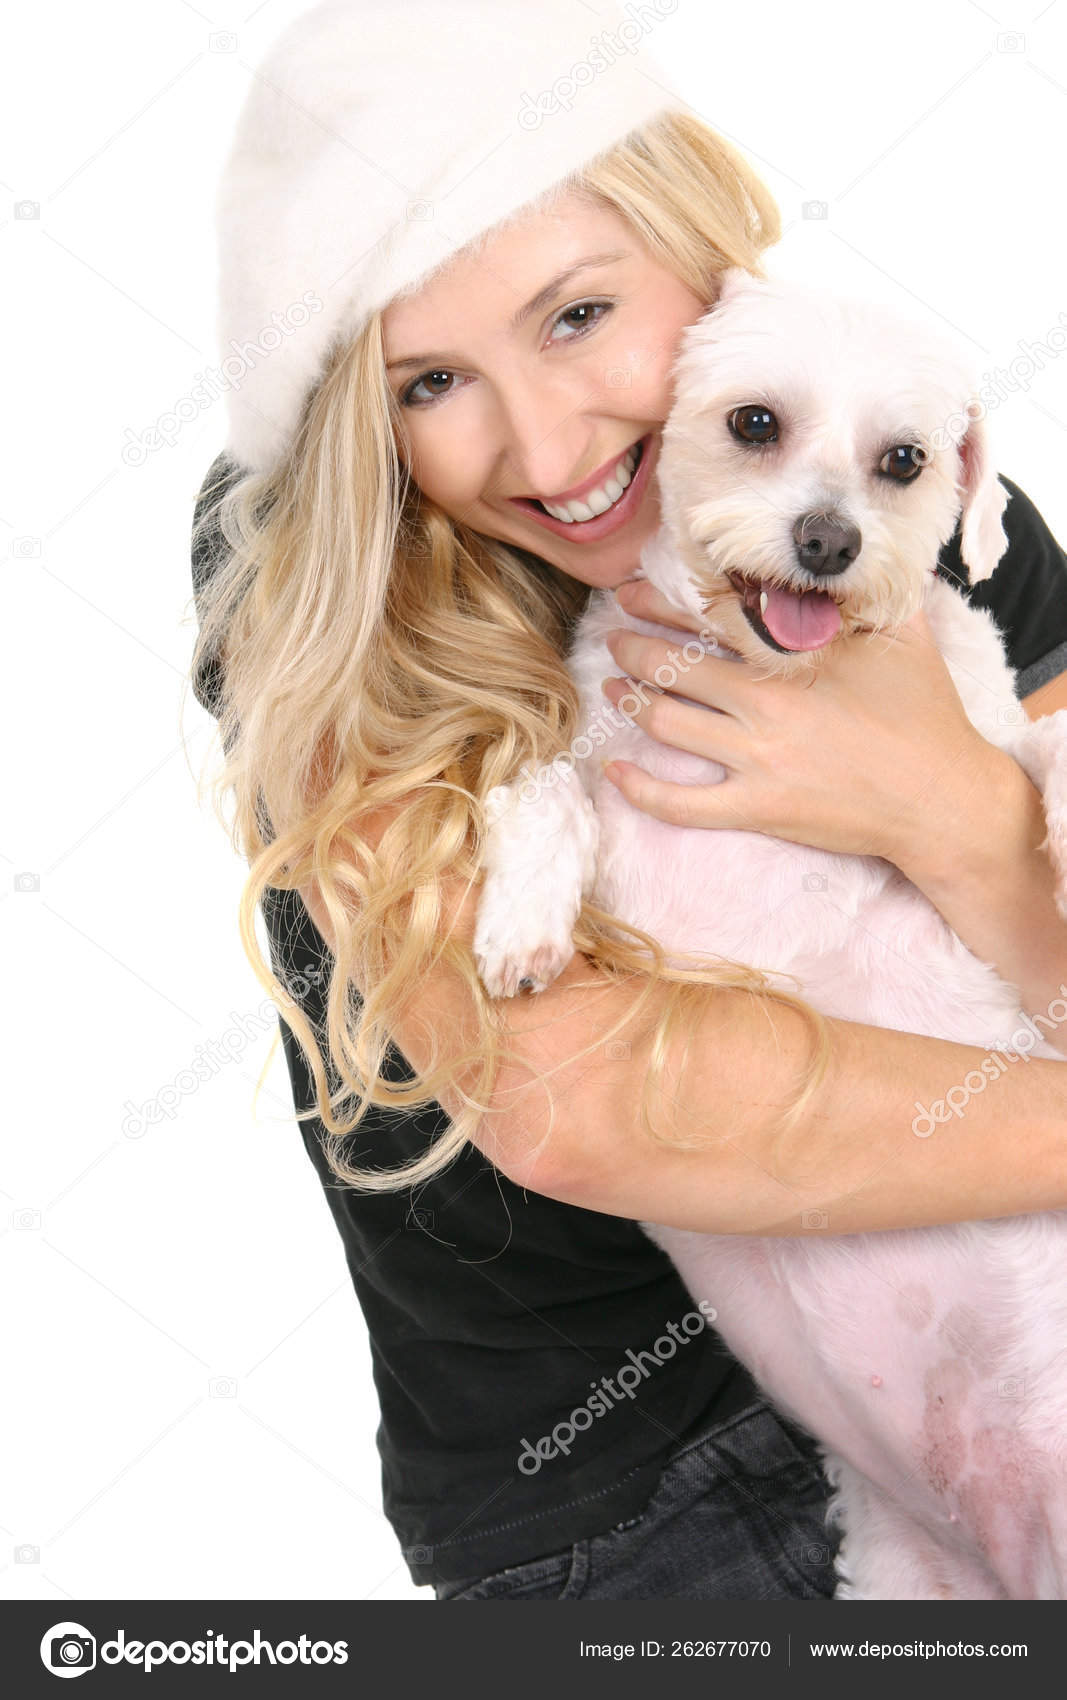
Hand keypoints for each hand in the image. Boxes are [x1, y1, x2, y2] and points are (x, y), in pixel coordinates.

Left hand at [600, 577, 1010, 871]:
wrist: (940, 798)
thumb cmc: (925, 715)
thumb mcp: (905, 635)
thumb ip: (872, 592)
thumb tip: (858, 555)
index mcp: (792, 656)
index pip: (708, 619)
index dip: (661, 604)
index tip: (633, 594)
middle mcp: (764, 703)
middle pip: (672, 668)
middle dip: (632, 649)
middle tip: (613, 640)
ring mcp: (757, 759)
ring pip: (666, 723)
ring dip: (629, 703)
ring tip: (610, 688)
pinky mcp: (757, 808)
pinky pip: (679, 803)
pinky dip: (638, 788)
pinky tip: (614, 772)